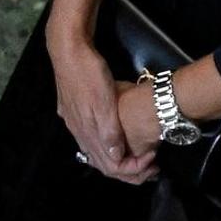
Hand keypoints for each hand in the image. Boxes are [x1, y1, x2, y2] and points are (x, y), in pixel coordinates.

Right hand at [48, 8, 152, 183]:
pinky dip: (105, 145)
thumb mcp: (103, 103)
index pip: (107, 163)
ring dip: (115, 157)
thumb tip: (116, 156)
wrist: (69, 52)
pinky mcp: (73, 110)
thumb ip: (108, 131)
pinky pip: (89, 137)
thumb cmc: (89, 75)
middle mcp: (77, 130)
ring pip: (93, 149)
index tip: (152, 162)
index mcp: (85, 131)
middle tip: (151, 166)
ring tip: (137, 156)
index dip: (130, 168)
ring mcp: (74, 120)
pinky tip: (113, 139)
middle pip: (99, 160)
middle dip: (126, 168)